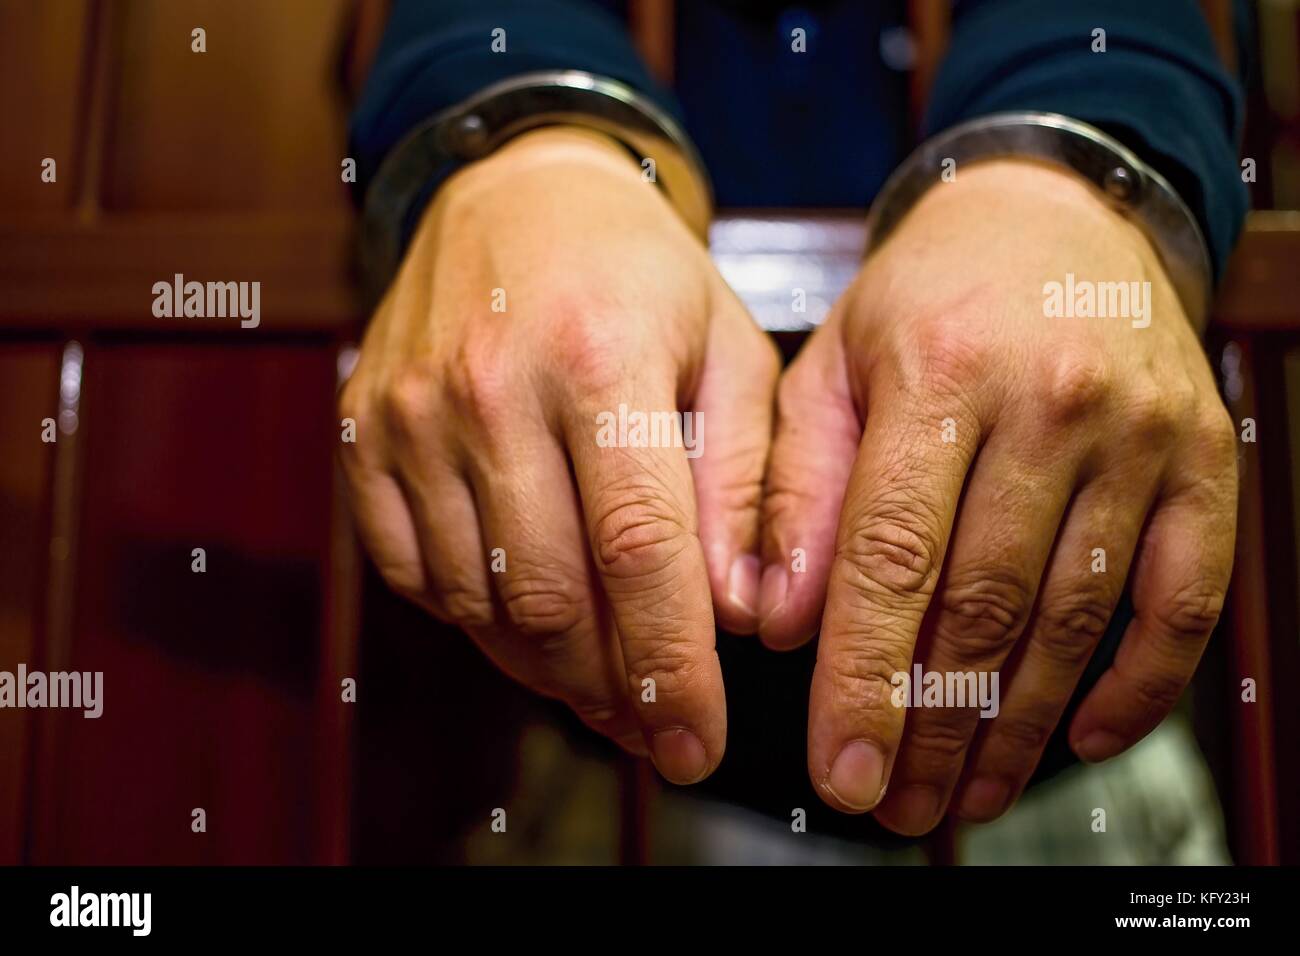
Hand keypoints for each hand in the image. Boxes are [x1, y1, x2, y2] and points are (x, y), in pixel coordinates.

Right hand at [339, 127, 779, 782]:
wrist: (515, 191)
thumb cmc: (639, 275)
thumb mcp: (727, 349)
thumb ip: (746, 482)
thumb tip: (741, 615)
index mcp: (600, 359)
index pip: (639, 553)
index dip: (672, 669)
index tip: (700, 745)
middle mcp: (490, 389)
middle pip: (548, 597)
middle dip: (612, 687)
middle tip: (658, 725)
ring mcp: (411, 414)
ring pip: (477, 599)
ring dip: (547, 666)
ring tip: (606, 681)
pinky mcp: (362, 433)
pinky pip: (412, 572)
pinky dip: (476, 618)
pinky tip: (530, 616)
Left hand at [760, 158, 1236, 831]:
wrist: (1055, 214)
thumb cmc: (927, 299)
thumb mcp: (832, 367)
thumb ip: (797, 492)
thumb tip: (772, 622)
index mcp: (942, 373)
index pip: (895, 558)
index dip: (865, 679)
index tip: (842, 770)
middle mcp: (1053, 402)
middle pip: (987, 605)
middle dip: (936, 725)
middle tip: (895, 804)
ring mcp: (1142, 433)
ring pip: (1080, 616)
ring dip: (1021, 726)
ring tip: (966, 794)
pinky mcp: (1204, 460)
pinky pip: (1185, 597)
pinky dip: (1141, 682)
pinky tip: (1085, 738)